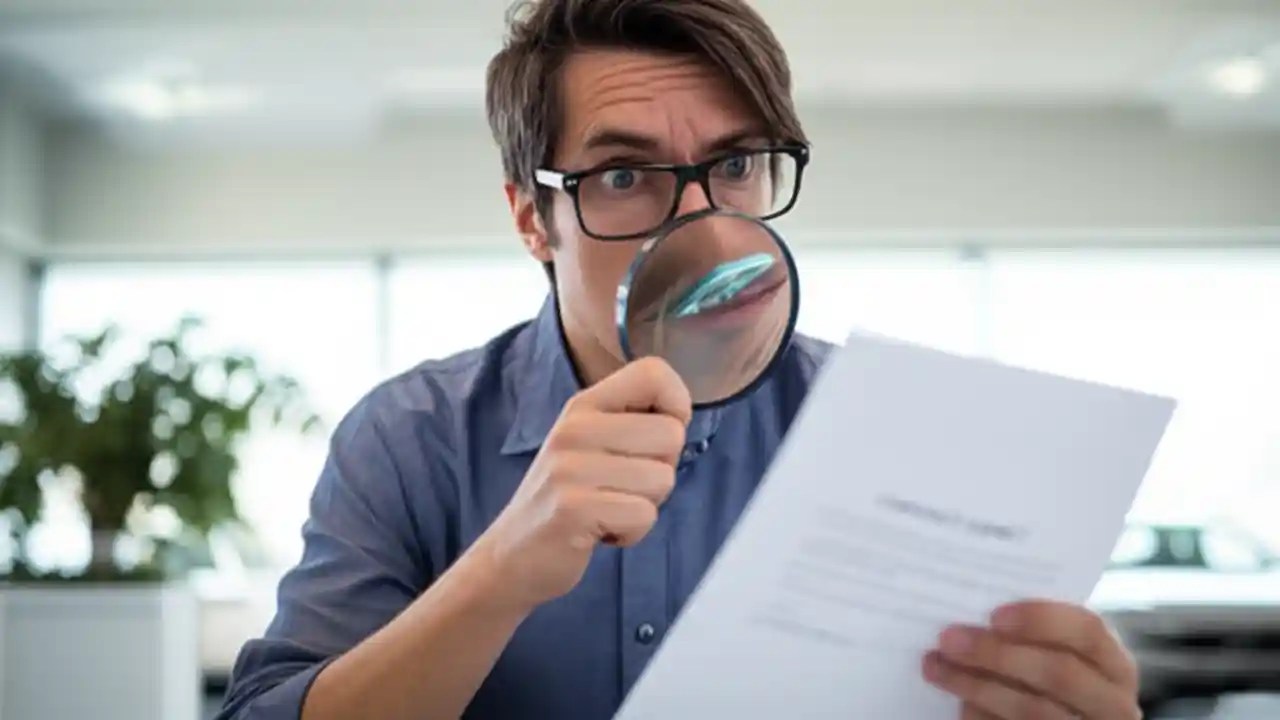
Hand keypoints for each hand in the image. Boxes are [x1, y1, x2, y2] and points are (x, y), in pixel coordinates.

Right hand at [476, 357, 691, 612]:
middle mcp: (575, 428)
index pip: (653, 372)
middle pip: (671, 433)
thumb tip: (680, 418)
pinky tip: (600, 532)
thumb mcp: (591, 445)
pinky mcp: (573, 508)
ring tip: (608, 509)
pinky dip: (632, 533)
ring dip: (646, 505)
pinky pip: (644, 515)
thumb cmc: (569, 499)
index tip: (654, 440)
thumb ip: (631, 423)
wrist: (513, 555)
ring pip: (663, 478)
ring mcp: (570, 467)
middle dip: (662, 469)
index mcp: (584, 405)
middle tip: (624, 486)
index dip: (676, 406)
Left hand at [923, 600, 1141, 719]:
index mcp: (1114, 663)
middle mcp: (1112, 704)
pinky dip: (980, 716)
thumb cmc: (1050, 667)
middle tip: (948, 638)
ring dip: (977, 686)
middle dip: (998, 654)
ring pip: (1033, 711)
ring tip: (936, 666)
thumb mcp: (1056, 649)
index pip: (1087, 632)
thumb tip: (971, 599)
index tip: (994, 614)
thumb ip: (1027, 628)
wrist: (1066, 715)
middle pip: (1058, 674)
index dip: (1042, 620)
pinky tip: (957, 702)